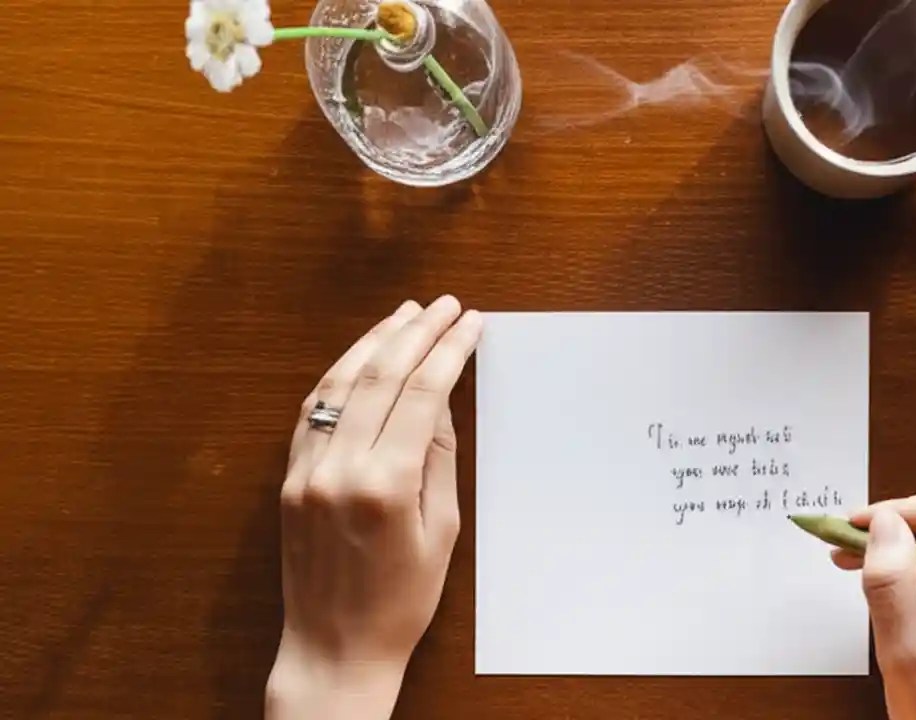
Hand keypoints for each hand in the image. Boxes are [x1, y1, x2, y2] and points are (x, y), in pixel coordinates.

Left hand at [265, 296, 482, 719]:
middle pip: (379, 377)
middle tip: (444, 306)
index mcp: (385, 485)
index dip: (449, 350)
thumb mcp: (442, 529)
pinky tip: (360, 357)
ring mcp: (307, 472)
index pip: (422, 393)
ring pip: (338, 385)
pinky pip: (312, 413)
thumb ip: (438, 456)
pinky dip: (338, 377)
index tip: (470, 323)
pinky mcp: (289, 480)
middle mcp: (339, 470)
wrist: (335, 648)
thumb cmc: (401, 601)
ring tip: (404, 315)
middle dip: (416, 333)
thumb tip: (441, 397)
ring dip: (373, 343)